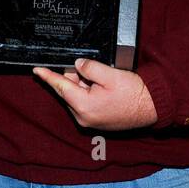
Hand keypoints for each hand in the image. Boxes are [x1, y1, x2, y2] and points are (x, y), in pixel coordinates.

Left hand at [33, 59, 157, 130]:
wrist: (152, 107)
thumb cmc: (134, 93)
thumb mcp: (110, 74)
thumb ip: (90, 68)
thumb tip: (77, 65)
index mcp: (84, 105)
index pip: (60, 86)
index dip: (48, 76)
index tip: (36, 70)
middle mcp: (83, 117)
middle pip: (68, 91)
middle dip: (74, 77)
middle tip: (88, 68)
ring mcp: (90, 121)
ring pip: (77, 97)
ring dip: (84, 85)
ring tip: (102, 79)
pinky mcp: (97, 122)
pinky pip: (85, 104)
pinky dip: (89, 93)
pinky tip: (103, 88)